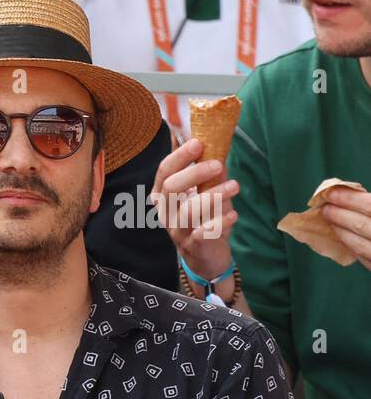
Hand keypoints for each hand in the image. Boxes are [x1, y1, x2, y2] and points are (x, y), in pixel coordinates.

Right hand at [151, 138, 240, 281]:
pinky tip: (233, 214)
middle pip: (171, 188)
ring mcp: (177, 230)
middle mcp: (166, 212)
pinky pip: (203, 233)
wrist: (205, 256)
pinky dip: (219, 222)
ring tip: (234, 186)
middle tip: (219, 164)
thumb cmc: (203, 218)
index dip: (179, 156)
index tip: (198, 143)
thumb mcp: (203, 192)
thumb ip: (206, 172)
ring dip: (212, 195)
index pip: (164, 172)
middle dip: (195, 173)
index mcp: (164, 195)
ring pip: (187, 210)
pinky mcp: (193, 245)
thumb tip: (216, 145)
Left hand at [324, 188, 370, 270]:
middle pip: (363, 225)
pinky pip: (368, 260)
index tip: (332, 193)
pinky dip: (354, 248)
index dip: (351, 199)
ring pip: (362, 246)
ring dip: (342, 232)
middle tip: (325, 207)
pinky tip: (345, 238)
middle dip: (341, 215)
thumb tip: (356, 195)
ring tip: (331, 221)